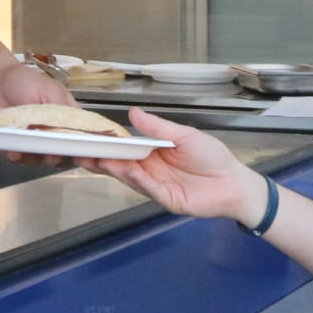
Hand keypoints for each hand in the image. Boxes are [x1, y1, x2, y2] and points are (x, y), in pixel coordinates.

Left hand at [0, 59, 75, 165]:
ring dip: (37, 157)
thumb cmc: (26, 82)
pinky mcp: (17, 147)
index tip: (85, 155)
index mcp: (68, 120)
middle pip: (65, 155)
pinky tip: (14, 150)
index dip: (85, 149)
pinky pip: (21, 159)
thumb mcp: (52, 91)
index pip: (82, 139)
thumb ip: (67, 110)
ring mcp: (36, 142)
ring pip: (43, 160)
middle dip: (60, 157)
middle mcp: (54, 133)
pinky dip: (18, 157)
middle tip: (53, 152)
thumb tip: (82, 129)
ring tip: (29, 147)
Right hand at [79, 107, 260, 221]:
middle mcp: (150, 169)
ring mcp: (155, 185)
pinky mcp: (164, 198)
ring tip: (93, 158)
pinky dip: (134, 178)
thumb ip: (157, 127)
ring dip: (111, 168)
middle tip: (79, 150)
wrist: (233, 183)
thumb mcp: (184, 135)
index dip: (108, 142)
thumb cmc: (212, 157)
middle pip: (120, 163)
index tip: (88, 135)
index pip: (125, 147)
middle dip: (100, 158)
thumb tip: (132, 113)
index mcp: (153, 152)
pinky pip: (146, 187)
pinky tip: (124, 169)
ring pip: (128, 176)